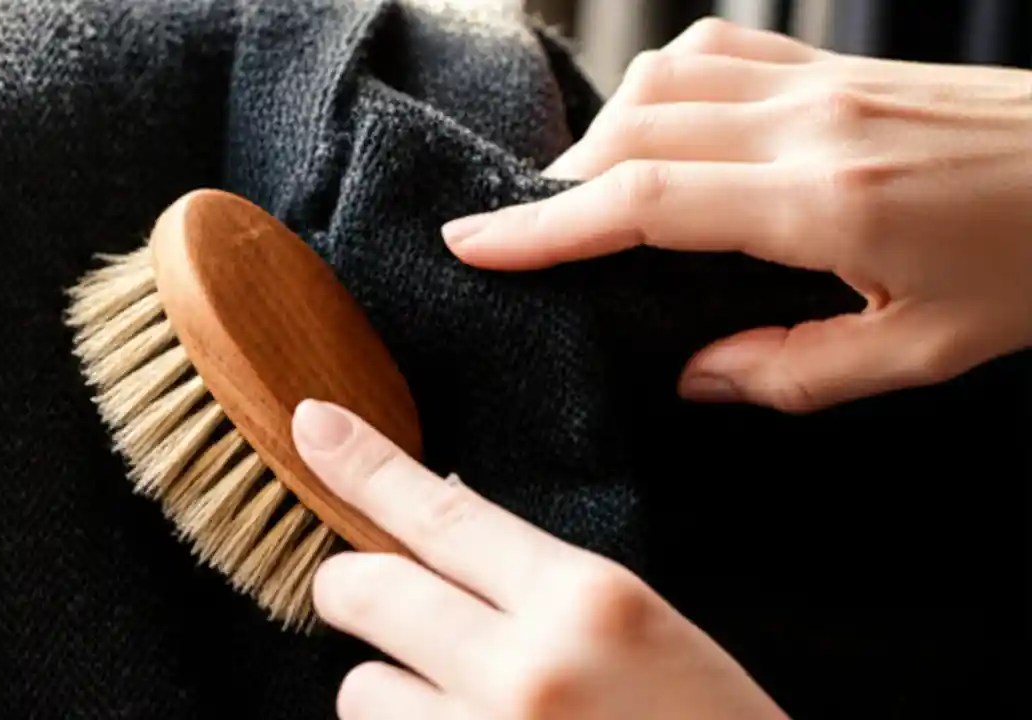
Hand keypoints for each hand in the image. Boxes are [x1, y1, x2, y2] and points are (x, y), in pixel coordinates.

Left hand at [292, 399, 788, 719]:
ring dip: (393, 690)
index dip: (366, 464)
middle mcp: (529, 672)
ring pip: (360, 690)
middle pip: (366, 591)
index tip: (316, 425)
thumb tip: (431, 535)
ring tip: (465, 706)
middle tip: (370, 593)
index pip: (443, 511)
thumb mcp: (638, 625)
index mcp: (589, 602)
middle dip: (353, 586)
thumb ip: (534, 580)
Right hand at [441, 17, 1031, 413]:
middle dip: (556, 185)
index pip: (645, 204)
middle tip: (522, 235)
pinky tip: (660, 128)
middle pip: (633, 130)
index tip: (475, 243)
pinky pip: (716, 50)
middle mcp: (812, 124)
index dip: (545, 226)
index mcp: (828, 204)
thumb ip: (792, 372)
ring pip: (663, 77)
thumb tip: (696, 376)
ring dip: (604, 131)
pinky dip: (660, 87)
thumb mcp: (925, 352)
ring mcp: (824, 82)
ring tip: (589, 193)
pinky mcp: (839, 66)